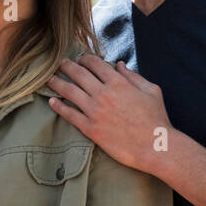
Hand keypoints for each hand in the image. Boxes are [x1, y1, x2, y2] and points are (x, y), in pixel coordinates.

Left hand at [46, 55, 172, 173]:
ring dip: (56, 83)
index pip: (95, 64)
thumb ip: (133, 76)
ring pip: (69, 91)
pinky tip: (51, 101)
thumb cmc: (157, 119)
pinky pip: (69, 114)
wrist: (156, 146)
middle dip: (66, 66)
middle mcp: (103, 94)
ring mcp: (95, 111)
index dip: (84, 59)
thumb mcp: (151, 91)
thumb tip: (119, 64)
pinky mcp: (90, 128)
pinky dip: (58, 106)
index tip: (79, 59)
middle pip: (78, 74)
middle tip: (58, 63)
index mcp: (119, 83)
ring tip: (49, 79)